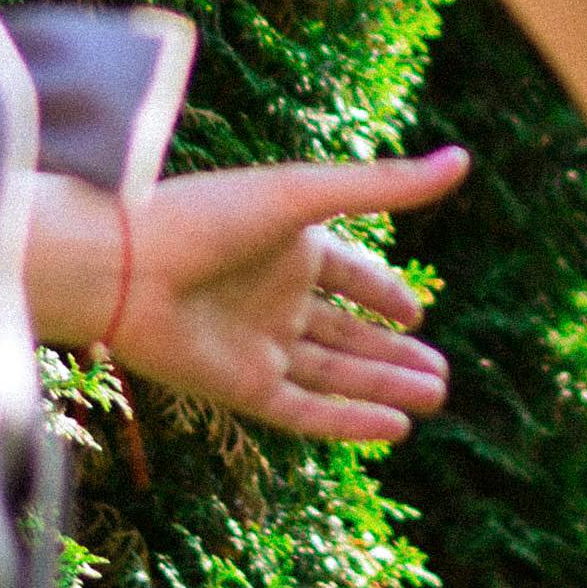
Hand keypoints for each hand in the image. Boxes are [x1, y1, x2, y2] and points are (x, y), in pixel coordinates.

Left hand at [31, 146, 469, 440]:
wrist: (122, 267)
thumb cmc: (206, 216)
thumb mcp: (304, 195)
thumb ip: (383, 186)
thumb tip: (464, 160)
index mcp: (287, 247)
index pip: (347, 274)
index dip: (381, 293)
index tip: (417, 312)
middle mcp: (274, 298)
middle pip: (346, 333)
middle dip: (393, 354)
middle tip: (443, 373)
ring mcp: (258, 345)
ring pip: (334, 373)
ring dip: (384, 386)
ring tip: (437, 395)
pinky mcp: (241, 387)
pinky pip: (306, 410)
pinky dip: (350, 420)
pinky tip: (395, 427)